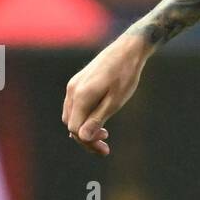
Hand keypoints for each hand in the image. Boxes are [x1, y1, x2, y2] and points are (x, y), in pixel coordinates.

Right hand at [62, 33, 151, 155]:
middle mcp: (72, 90)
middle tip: (105, 147)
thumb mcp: (115, 101)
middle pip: (71, 124)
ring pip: (71, 116)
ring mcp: (73, 85)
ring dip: (84, 128)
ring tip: (104, 134)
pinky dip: (84, 117)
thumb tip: (83, 137)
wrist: (128, 50)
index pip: (75, 129)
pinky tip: (98, 120)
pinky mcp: (78, 82)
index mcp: (81, 96)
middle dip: (86, 138)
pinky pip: (75, 106)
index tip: (105, 149)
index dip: (88, 143)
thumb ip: (98, 119)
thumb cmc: (126, 75)